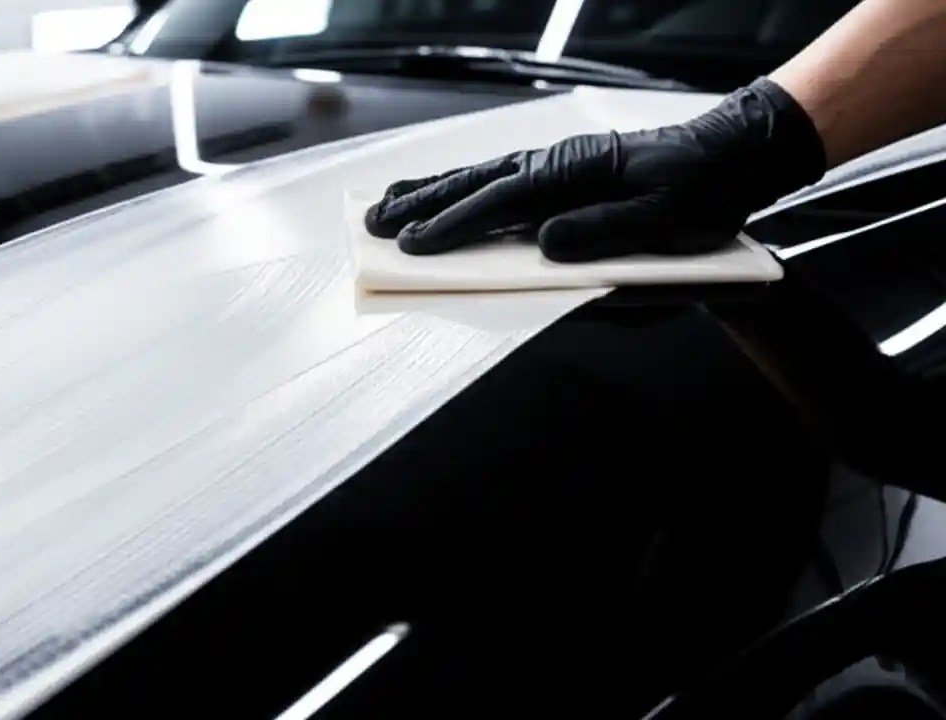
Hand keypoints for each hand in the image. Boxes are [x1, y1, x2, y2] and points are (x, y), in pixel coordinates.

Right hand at [365, 77, 827, 261]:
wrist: (735, 157)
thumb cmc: (704, 191)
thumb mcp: (667, 219)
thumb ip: (607, 233)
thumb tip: (547, 247)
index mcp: (578, 173)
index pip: (503, 201)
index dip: (456, 224)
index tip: (414, 246)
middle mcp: (557, 162)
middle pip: (476, 183)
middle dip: (422, 205)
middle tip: (373, 224)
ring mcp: (556, 163)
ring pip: (479, 176)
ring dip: (430, 192)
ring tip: (385, 204)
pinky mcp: (560, 172)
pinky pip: (498, 178)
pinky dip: (462, 186)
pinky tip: (442, 193)